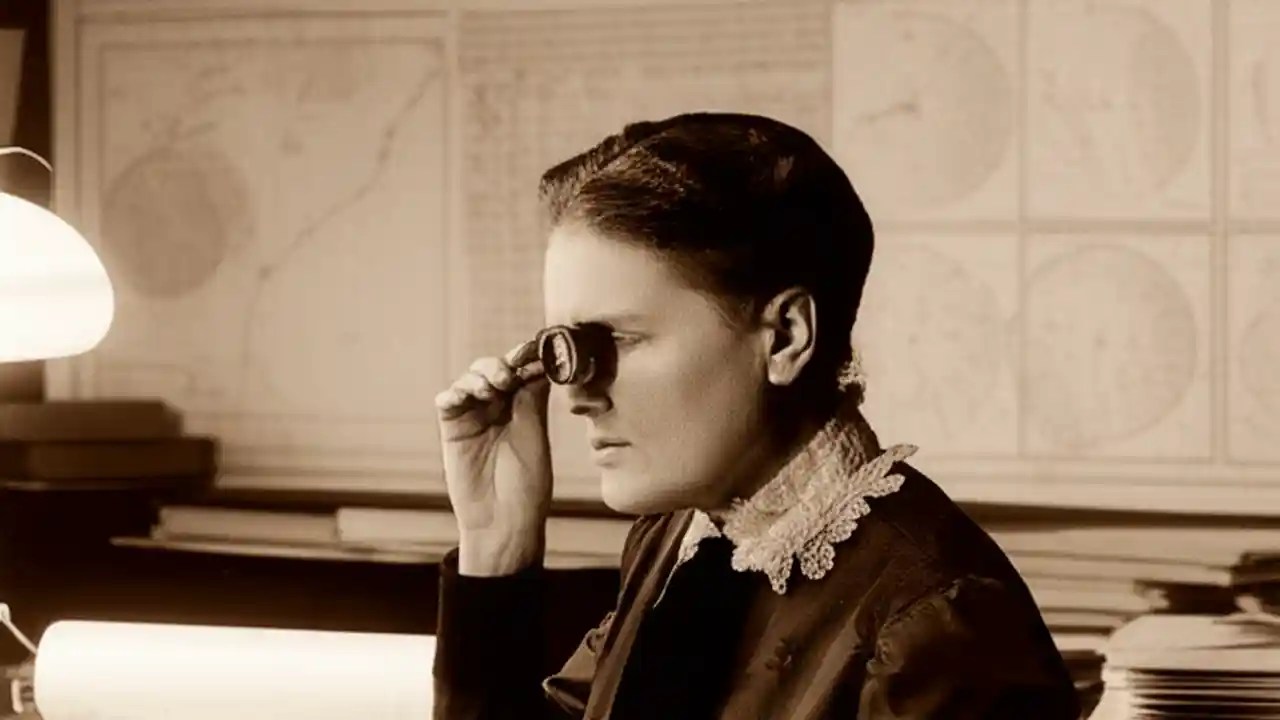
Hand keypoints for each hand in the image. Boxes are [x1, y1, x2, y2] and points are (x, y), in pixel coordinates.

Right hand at [435, 340, 552, 574]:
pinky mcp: (452, 427)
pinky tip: (462, 397)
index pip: (522, 369)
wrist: (504, 519)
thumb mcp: (534, 432)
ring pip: (471, 378)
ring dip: (480, 376)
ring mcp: (474, 414)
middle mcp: (499, 405)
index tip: (533, 352)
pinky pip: (447, 400)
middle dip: (500, 365)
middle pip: (494, 368)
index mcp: (524, 404)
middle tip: (507, 378)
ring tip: (492, 389)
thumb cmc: (527, 482)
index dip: (525, 357)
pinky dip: (454, 392)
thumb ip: (531, 397)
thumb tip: (539, 360)